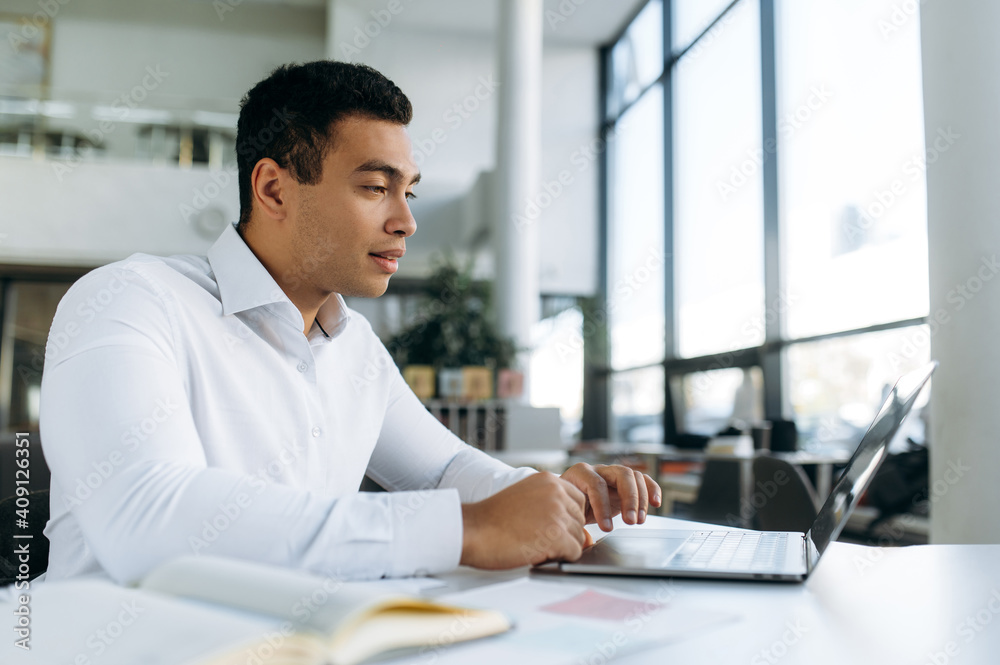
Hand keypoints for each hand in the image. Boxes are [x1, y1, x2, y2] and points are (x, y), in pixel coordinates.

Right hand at [460, 472, 588, 568]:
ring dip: (561, 546)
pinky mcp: (556, 535)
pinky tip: (538, 553)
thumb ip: (553, 507)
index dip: (564, 518)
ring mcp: (557, 513)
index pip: (578, 501)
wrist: (473, 531)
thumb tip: (585, 533)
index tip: (546, 525)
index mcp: (549, 480)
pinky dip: (561, 558)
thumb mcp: (526, 499)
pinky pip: (575, 552)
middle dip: (564, 533)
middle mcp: (556, 493)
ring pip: (579, 537)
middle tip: (536, 537)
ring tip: (533, 543)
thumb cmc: (492, 519)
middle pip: (580, 520)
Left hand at [559, 463, 661, 531]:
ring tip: (638, 521)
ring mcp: (612, 473)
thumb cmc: (566, 507)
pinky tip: (656, 503)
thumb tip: (584, 540)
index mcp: (579, 474)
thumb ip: (572, 521)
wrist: (567, 500)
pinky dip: (651, 489)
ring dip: (640, 499)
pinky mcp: (624, 482)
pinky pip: (642, 480)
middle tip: (630, 522)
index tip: (606, 529)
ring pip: (634, 477)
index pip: (596, 485)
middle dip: (629, 499)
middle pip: (621, 474)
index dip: (603, 507)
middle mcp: (598, 469)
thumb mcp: (565, 512)